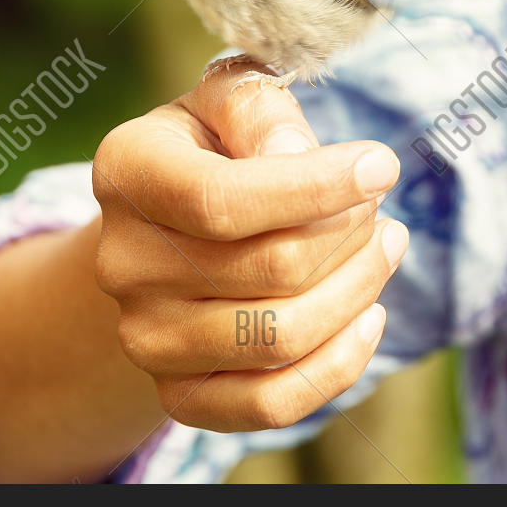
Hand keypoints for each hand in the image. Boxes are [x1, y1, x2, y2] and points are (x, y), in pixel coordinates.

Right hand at [91, 61, 406, 431]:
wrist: (165, 230)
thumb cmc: (213, 149)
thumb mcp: (227, 102)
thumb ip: (260, 112)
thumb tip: (295, 155)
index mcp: (126, 174)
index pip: (222, 200)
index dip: (315, 188)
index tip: (381, 165)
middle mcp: (122, 263)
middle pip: (270, 269)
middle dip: (350, 234)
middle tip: (377, 208)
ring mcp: (145, 337)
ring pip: (280, 338)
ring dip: (357, 290)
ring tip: (383, 247)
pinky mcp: (177, 395)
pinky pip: (271, 405)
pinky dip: (339, 363)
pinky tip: (368, 316)